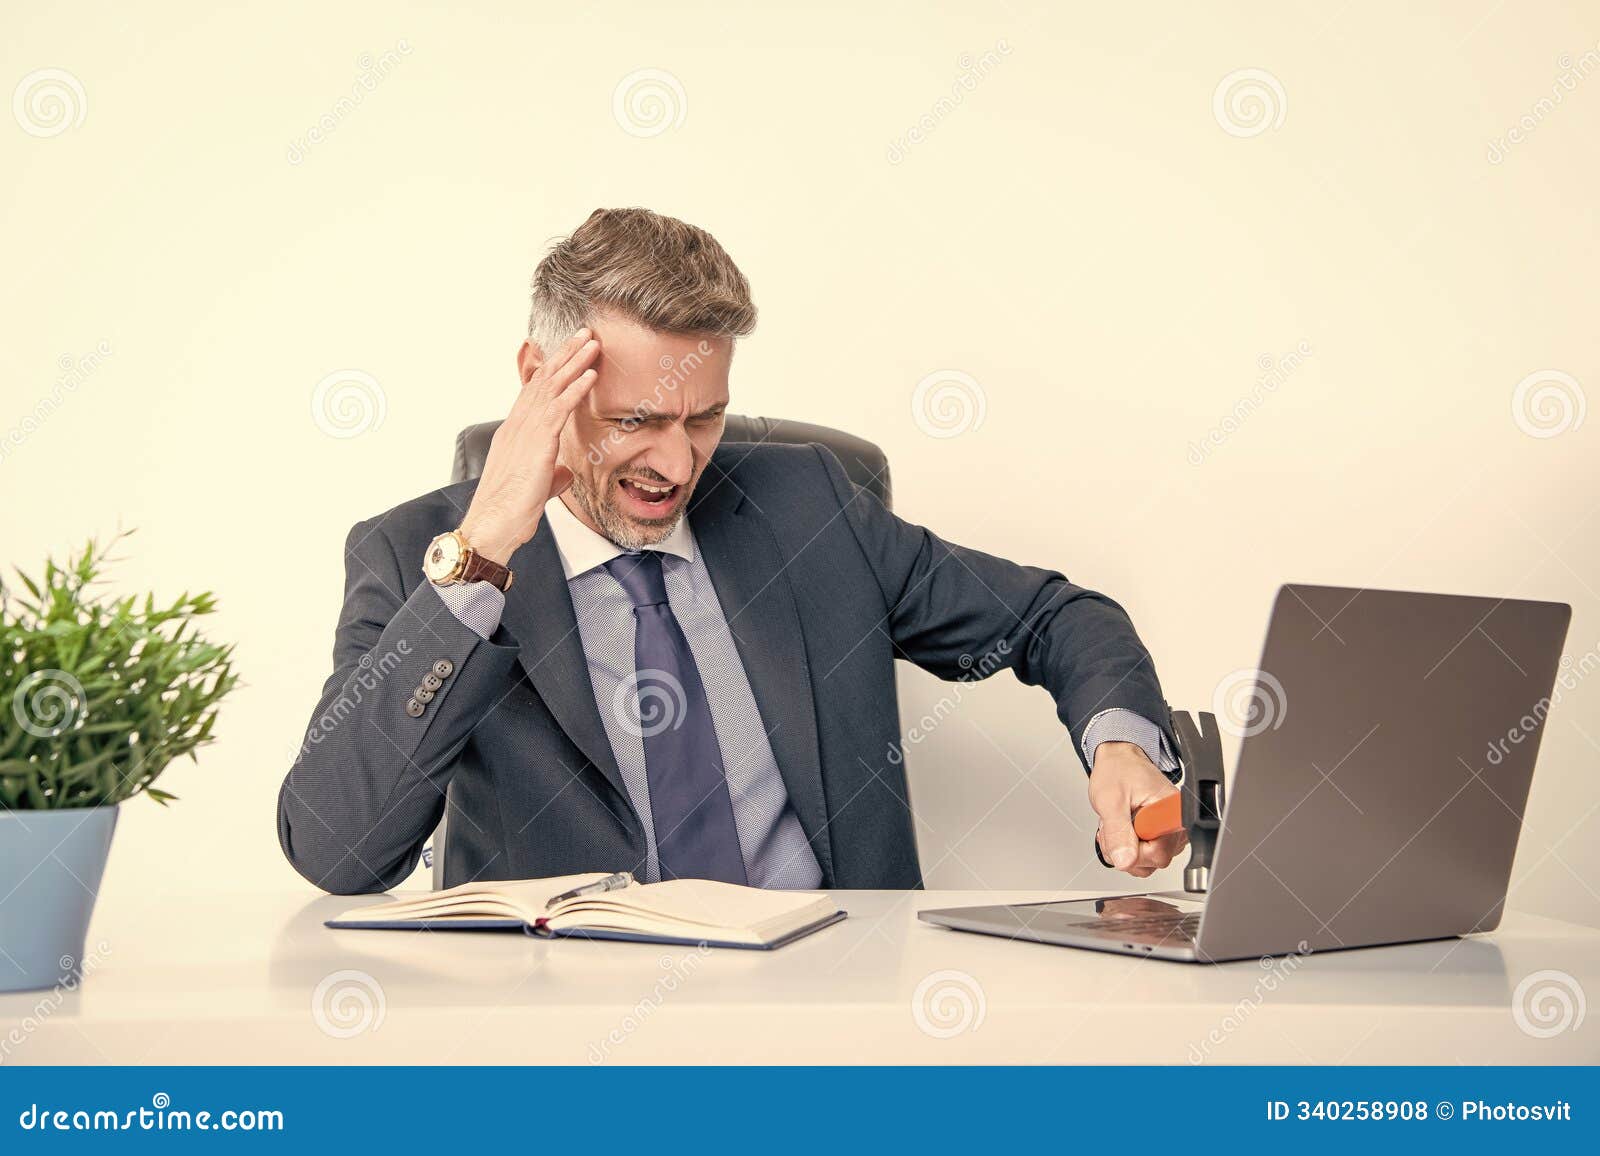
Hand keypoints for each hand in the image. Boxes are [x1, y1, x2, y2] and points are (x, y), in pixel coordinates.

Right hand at [459, 329, 601, 563]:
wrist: (493, 526)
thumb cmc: (511, 512)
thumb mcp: (537, 487)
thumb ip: (552, 474)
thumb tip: (566, 473)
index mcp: (514, 433)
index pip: (535, 392)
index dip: (553, 370)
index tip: (569, 352)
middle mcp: (516, 426)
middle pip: (543, 380)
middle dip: (565, 355)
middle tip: (584, 333)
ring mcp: (524, 432)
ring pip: (552, 387)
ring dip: (574, 363)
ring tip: (592, 343)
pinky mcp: (536, 443)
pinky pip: (558, 409)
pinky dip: (576, 389)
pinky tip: (591, 375)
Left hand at [1088, 741, 1187, 877]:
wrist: (1118, 761)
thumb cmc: (1118, 771)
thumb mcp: (1111, 801)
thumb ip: (1118, 832)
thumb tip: (1124, 861)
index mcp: (1171, 812)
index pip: (1159, 852)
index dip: (1134, 848)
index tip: (1122, 828)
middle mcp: (1175, 825)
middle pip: (1154, 860)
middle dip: (1124, 849)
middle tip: (1113, 826)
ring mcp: (1168, 832)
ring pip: (1147, 862)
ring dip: (1122, 849)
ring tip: (1117, 824)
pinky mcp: (1160, 836)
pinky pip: (1143, 857)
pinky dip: (1125, 847)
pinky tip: (1121, 829)